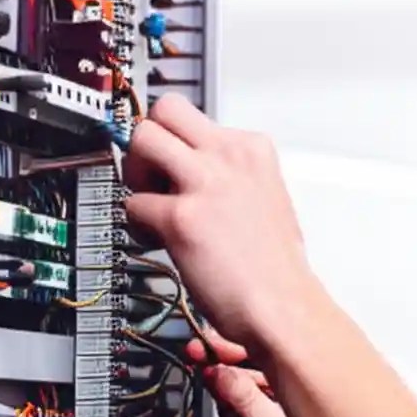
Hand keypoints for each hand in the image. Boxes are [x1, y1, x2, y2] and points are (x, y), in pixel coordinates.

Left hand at [124, 94, 312, 345]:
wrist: (283, 307)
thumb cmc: (276, 268)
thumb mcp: (267, 197)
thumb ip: (233, 175)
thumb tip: (197, 171)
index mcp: (254, 150)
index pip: (196, 117)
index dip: (179, 144)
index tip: (175, 165)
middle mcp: (230, 157)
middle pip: (165, 110)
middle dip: (150, 141)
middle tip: (155, 175)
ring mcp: (205, 184)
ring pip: (141, 139)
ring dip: (135, 172)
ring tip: (153, 202)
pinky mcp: (181, 217)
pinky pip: (133, 203)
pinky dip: (137, 224)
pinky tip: (160, 240)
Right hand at [190, 330, 328, 416]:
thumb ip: (247, 402)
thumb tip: (220, 371)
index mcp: (301, 387)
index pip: (272, 351)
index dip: (242, 343)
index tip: (216, 342)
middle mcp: (282, 388)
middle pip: (249, 355)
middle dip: (222, 348)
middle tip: (198, 348)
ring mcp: (259, 399)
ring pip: (232, 370)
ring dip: (213, 362)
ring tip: (196, 357)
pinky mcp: (240, 413)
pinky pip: (223, 389)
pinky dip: (211, 380)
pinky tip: (203, 373)